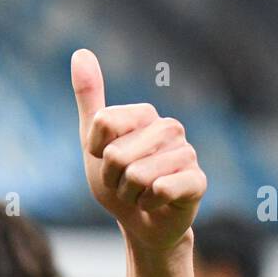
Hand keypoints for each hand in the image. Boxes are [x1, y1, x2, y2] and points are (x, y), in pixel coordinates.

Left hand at [71, 50, 205, 250]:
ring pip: (136, 176)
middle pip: (116, 155)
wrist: (142, 223)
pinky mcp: (197, 180)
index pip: (102, 123)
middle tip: (125, 184)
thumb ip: (89, 98)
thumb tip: (80, 52)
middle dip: (113, 180)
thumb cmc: (118, 183)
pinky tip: (158, 202)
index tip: (108, 161)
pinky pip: (160, 189)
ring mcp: (186, 153)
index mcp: (145, 114)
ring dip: (130, 194)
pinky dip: (149, 203)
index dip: (97, 152)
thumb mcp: (94, 142)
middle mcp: (169, 127)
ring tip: (141, 194)